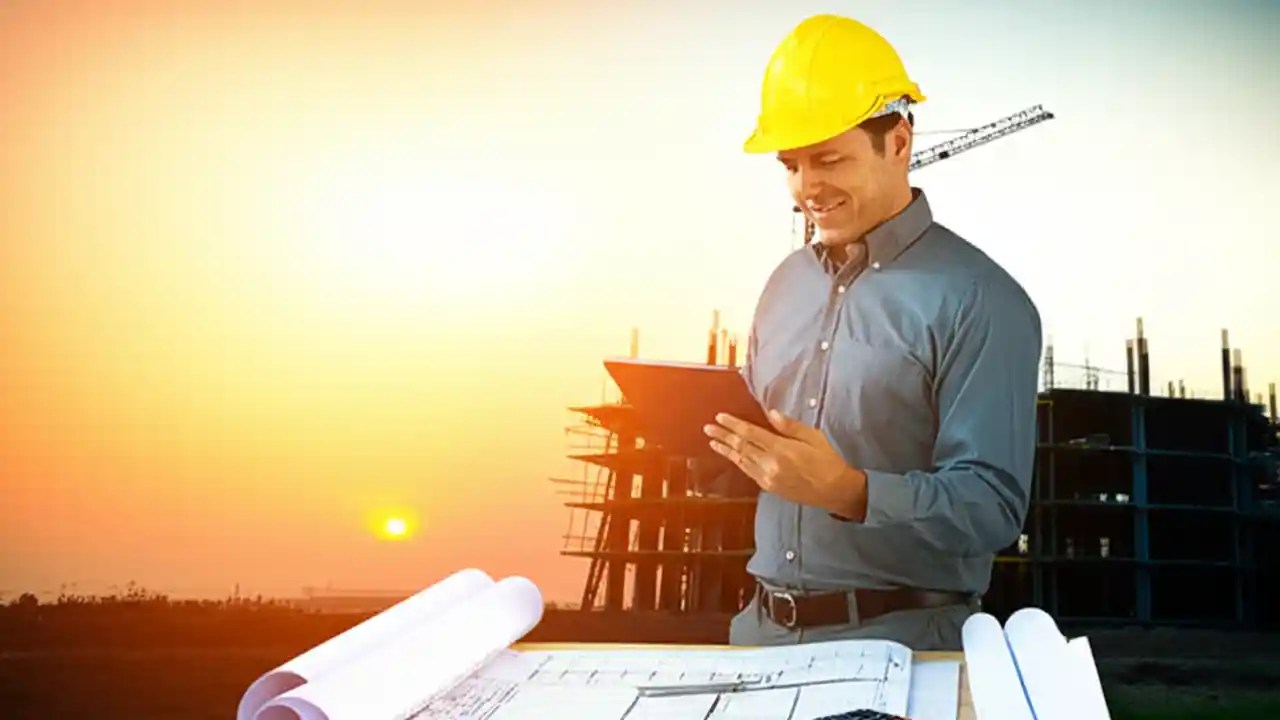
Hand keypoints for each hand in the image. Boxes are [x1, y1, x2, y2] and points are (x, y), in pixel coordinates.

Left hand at [703, 409, 867, 519]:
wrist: (835, 490)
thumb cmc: (827, 460)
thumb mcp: (813, 437)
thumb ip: (790, 426)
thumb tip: (771, 414)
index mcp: (782, 449)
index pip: (751, 434)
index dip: (733, 425)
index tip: (720, 417)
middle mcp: (771, 464)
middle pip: (741, 447)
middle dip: (723, 436)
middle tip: (708, 428)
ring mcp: (768, 478)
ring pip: (742, 461)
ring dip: (726, 450)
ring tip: (713, 441)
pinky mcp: (769, 487)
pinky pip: (749, 472)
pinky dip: (738, 462)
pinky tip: (731, 456)